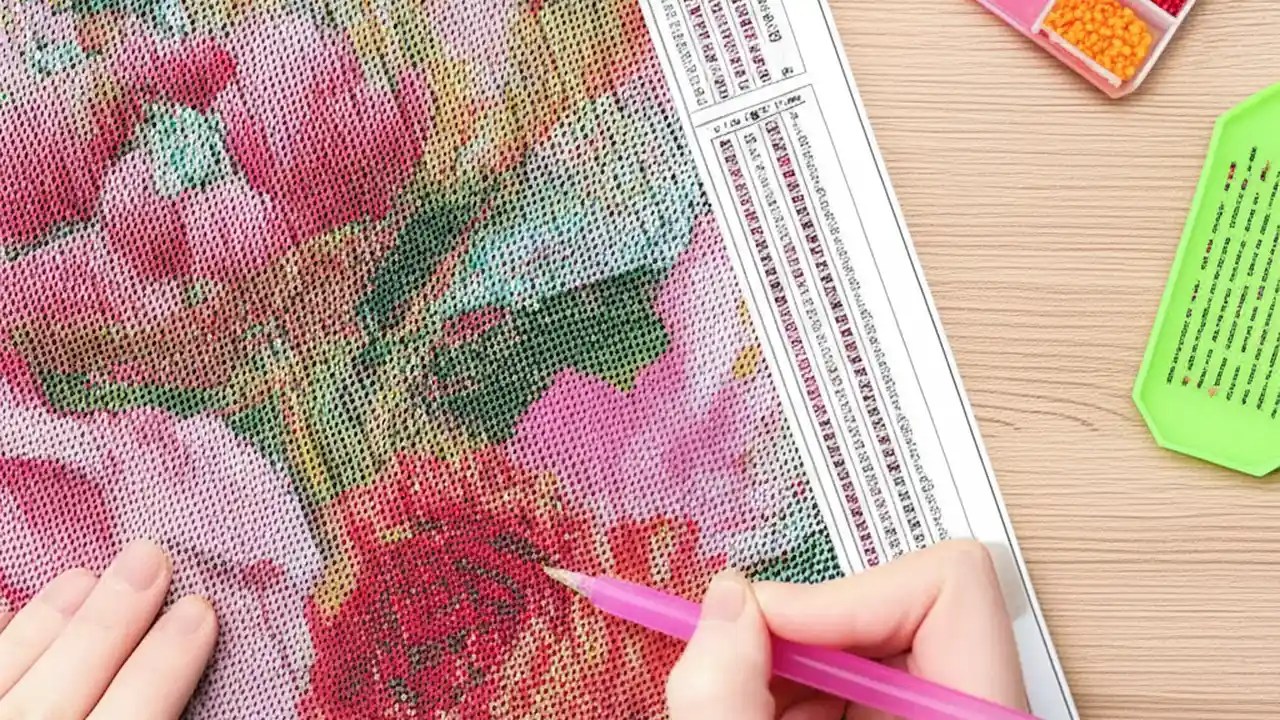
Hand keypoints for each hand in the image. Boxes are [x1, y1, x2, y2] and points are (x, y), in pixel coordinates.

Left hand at [0, 539, 217, 719]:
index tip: (198, 611)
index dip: (169, 660)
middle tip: (150, 557)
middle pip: (76, 672)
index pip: (138, 709)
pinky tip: (8, 606)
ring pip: (14, 663)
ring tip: (84, 576)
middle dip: (115, 614)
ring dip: (51, 617)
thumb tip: (187, 687)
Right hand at [666, 539, 1027, 719]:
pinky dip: (791, 689)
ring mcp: (937, 715)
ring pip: (866, 634)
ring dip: (787, 663)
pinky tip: (765, 716)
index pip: (950, 585)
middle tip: (740, 668)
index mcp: (970, 719)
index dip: (847, 592)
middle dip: (800, 630)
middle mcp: (967, 709)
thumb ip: (726, 694)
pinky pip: (853, 672)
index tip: (772, 626)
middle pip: (896, 600)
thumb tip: (724, 600)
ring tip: (750, 706)